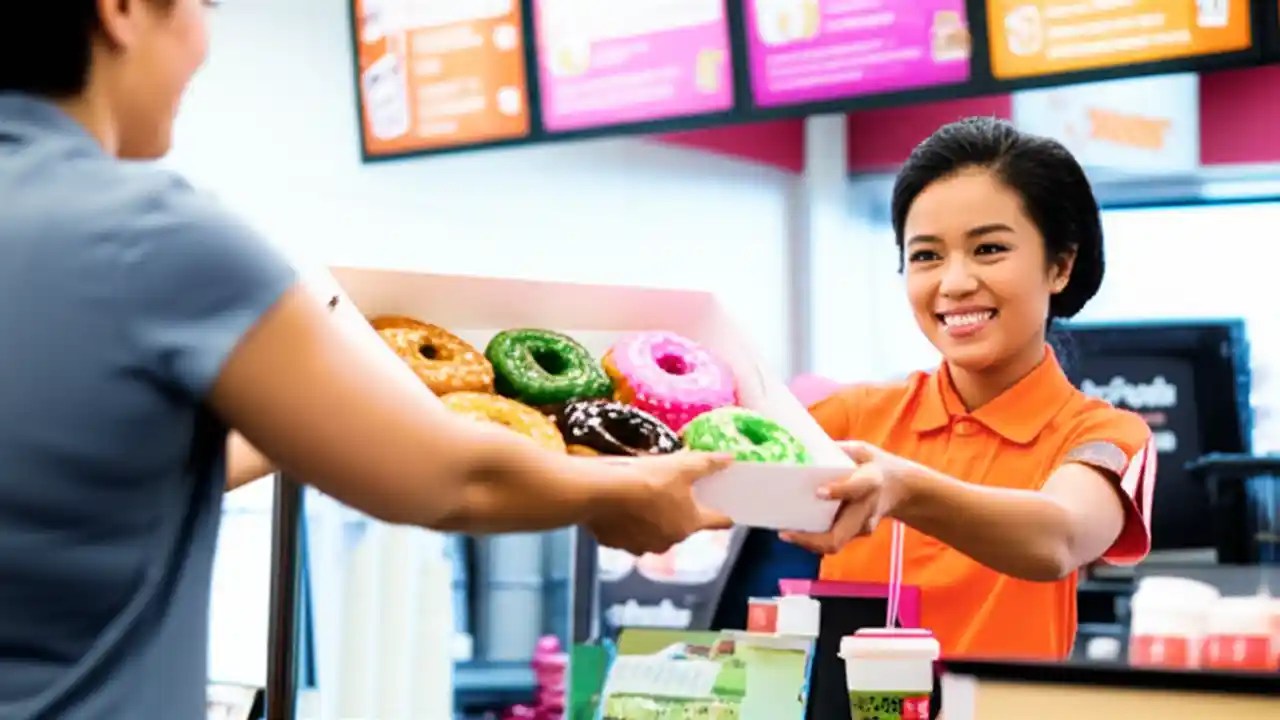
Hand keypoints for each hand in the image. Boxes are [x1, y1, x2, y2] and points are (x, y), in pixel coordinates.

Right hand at [586, 451, 734, 555]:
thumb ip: (708, 463)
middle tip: (672, 493)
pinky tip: (621, 509)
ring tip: (643, 500)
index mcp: (691, 523)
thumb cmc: (648, 480)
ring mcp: (644, 547)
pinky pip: (630, 535)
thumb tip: (730, 459)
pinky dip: (630, 525)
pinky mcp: (620, 546)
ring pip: (656, 533)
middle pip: (684, 527)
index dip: (723, 515)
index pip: (717, 522)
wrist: (601, 493)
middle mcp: (671, 541)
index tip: (726, 512)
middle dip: (680, 513)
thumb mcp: (681, 466)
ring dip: (654, 521)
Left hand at [779, 441, 910, 554]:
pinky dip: (814, 540)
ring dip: (808, 542)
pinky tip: (795, 531)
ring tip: (784, 533)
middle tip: (786, 533)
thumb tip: (805, 445)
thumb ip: (838, 449)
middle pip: (839, 535)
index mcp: (870, 481)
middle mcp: (866, 508)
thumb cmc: (876, 466)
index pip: (856, 489)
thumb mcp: (862, 450)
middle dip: (811, 540)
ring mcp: (862, 526)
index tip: (819, 492)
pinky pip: (834, 541)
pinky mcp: (857, 534)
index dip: (839, 491)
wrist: (905, 490)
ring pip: (834, 543)